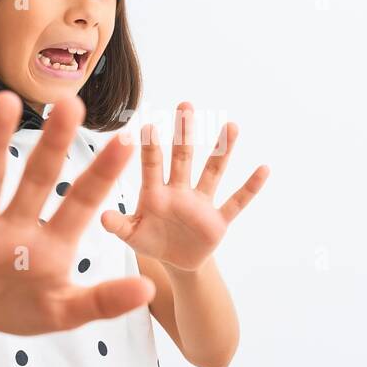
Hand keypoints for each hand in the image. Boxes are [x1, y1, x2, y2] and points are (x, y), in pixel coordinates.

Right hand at [0, 90, 154, 334]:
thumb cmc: (23, 308)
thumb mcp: (64, 313)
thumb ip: (103, 302)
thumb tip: (150, 289)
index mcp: (52, 244)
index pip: (83, 202)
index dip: (103, 173)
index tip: (127, 138)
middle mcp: (17, 225)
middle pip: (38, 178)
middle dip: (54, 144)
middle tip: (71, 103)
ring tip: (5, 101)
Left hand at [100, 101, 268, 271]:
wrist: (176, 261)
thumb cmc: (151, 240)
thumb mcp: (133, 236)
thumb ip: (120, 226)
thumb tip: (103, 216)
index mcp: (155, 193)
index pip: (152, 166)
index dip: (151, 148)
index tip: (148, 125)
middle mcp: (179, 191)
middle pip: (183, 158)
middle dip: (184, 133)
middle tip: (185, 106)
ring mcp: (201, 203)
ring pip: (212, 172)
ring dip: (223, 150)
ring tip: (231, 126)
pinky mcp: (218, 221)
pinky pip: (237, 202)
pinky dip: (250, 188)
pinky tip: (263, 169)